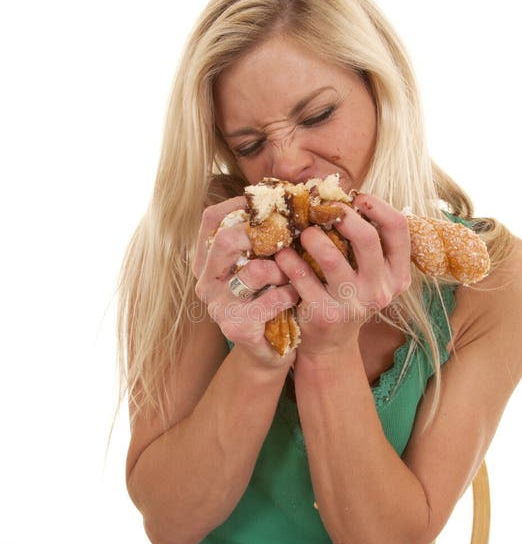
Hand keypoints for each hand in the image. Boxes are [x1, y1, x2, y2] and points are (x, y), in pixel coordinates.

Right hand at [193, 197, 298, 365]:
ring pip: (255, 270)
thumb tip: (288, 193)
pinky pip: (272, 299)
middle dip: (263, 232)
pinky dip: (290, 295)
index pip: (211, 218)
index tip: (269, 203)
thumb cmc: (270, 299)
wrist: (272, 351)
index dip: (240, 204)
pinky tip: (294, 298)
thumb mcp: (263, 264)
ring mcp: (219, 306)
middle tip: (288, 235)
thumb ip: (263, 236)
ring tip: (292, 276)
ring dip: (284, 270)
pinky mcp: (237, 328)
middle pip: (226, 238)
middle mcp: (206, 282)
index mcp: (207, 261)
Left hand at [275, 193, 410, 356]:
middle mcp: (381, 290)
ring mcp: (354, 304)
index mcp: (398, 274)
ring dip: (311, 236)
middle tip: (323, 209)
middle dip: (341, 216)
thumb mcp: (368, 271)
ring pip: (330, 256)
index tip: (357, 197)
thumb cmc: (348, 293)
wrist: (331, 343)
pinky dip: (289, 260)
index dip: (379, 206)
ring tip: (302, 231)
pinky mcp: (326, 314)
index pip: (399, 229)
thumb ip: (366, 241)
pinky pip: (303, 277)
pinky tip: (282, 253)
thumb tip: (344, 195)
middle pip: (366, 238)